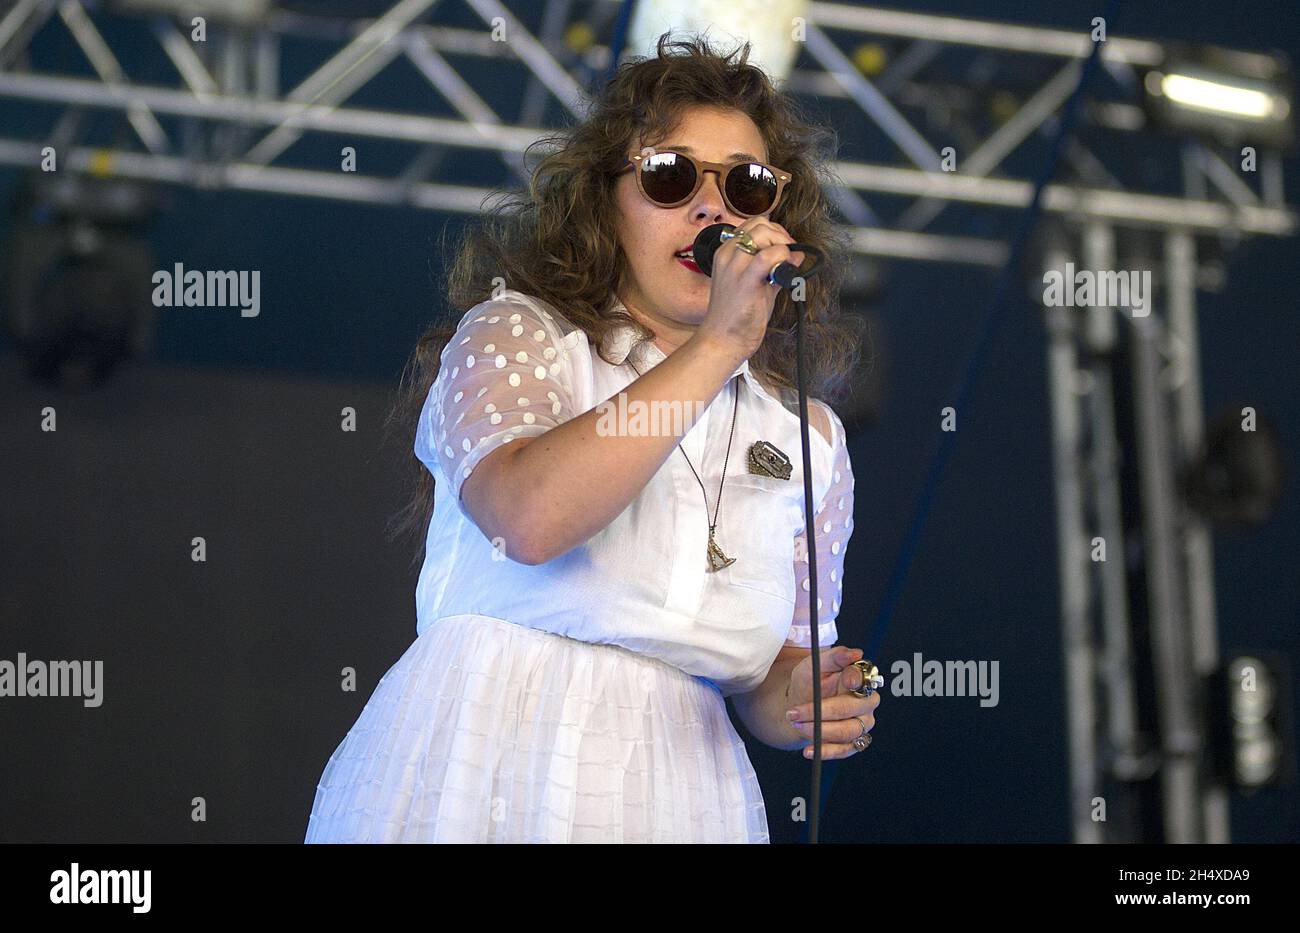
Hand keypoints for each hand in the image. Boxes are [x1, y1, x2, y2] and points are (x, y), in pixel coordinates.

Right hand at [695, 218, 805, 361]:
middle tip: (789, 256)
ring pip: (763, 234)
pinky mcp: (744, 280)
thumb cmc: (736, 316)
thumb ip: (774, 267)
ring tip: (785, 266)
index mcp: (726, 253)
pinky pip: (767, 256)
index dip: (775, 232)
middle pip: (760, 225)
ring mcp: (734, 266)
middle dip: (781, 236)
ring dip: (782, 246)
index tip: (785, 247)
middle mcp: (728, 255)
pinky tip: (784, 274)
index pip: (753, 225)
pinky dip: (781, 259)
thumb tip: (796, 255)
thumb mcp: (755, 284)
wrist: (722, 340)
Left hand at [785, 646, 880, 759]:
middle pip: (852, 708)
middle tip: (795, 712)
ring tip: (797, 725)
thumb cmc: (811, 683)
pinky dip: (825, 751)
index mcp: (860, 680)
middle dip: (821, 711)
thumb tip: (855, 653)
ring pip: (847, 731)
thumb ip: (833, 657)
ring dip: (820, 730)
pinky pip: (844, 750)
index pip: (863, 678)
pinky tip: (808, 750)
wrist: (801, 705)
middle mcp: (867, 702)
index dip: (854, 679)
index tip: (845, 680)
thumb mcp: (815, 665)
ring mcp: (862, 723)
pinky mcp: (854, 742)